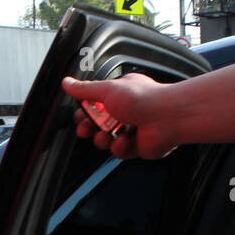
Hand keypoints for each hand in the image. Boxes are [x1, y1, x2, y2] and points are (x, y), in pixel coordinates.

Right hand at [61, 73, 178, 159]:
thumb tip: (67, 83)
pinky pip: (120, 151)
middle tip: (86, 129)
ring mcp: (131, 129)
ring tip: (106, 135)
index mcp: (118, 95)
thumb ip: (84, 89)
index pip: (93, 105)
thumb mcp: (107, 89)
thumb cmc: (143, 99)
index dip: (83, 112)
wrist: (168, 117)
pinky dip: (120, 147)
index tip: (79, 115)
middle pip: (97, 124)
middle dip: (89, 128)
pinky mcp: (137, 146)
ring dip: (103, 139)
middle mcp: (125, 111)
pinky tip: (125, 140)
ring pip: (106, 140)